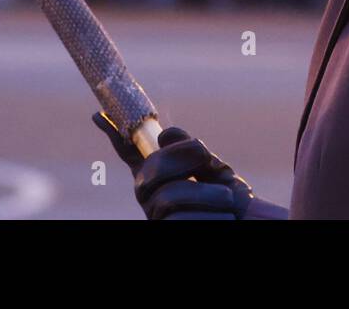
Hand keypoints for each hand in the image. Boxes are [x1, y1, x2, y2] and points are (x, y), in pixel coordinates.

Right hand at [92, 113, 273, 219]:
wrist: (250, 225)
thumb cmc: (229, 200)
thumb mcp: (213, 168)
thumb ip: (191, 151)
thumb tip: (164, 135)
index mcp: (159, 178)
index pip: (131, 154)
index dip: (115, 135)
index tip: (98, 114)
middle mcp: (151, 199)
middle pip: (149, 171)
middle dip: (180, 159)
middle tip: (208, 159)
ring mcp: (158, 219)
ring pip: (168, 199)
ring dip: (206, 195)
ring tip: (227, 202)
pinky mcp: (169, 234)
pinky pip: (181, 222)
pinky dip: (211, 218)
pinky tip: (225, 221)